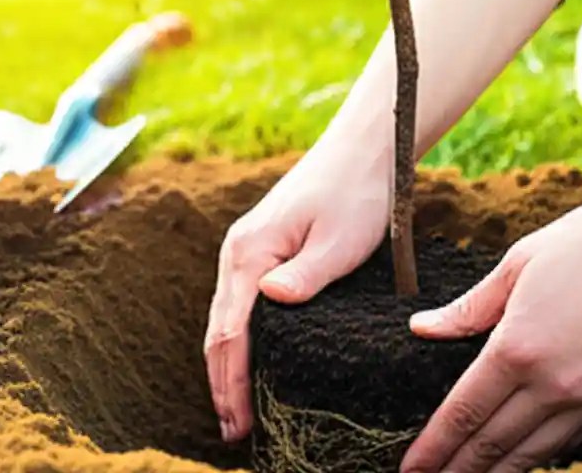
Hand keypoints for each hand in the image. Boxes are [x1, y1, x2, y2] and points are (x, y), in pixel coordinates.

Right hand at [204, 142, 390, 442]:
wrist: (363, 149)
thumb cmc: (356, 192)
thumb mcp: (340, 240)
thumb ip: (307, 275)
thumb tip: (272, 302)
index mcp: (249, 253)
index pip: (229, 333)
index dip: (232, 384)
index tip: (239, 423)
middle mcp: (238, 253)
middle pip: (218, 332)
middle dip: (223, 385)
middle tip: (235, 433)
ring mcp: (247, 251)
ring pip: (227, 320)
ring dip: (229, 366)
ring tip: (239, 411)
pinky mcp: (263, 251)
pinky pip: (241, 306)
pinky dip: (240, 341)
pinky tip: (253, 363)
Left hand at [400, 187, 581, 472]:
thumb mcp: (521, 262)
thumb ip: (471, 307)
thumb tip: (422, 329)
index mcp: (518, 347)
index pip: (463, 413)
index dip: (433, 447)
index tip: (410, 468)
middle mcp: (554, 385)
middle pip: (492, 445)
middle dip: (456, 470)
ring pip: (532, 454)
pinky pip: (569, 441)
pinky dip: (539, 456)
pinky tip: (522, 459)